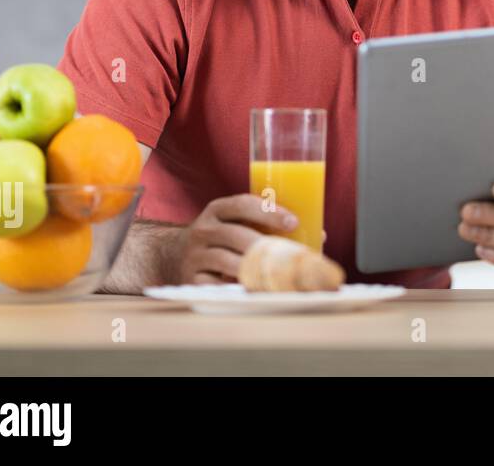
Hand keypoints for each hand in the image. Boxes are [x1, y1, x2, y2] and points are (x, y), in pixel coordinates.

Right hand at [173, 194, 296, 283]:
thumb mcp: (236, 221)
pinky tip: (254, 289)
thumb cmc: (222, 237)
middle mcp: (203, 229)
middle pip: (237, 235)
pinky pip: (216, 284)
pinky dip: (236, 287)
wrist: (173, 254)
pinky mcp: (191, 279)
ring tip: (278, 274)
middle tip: (290, 255)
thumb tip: (319, 235)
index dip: (269, 212)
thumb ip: (268, 224)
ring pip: (227, 261)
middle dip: (266, 245)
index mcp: (217, 209)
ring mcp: (194, 255)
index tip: (294, 222)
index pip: (243, 205)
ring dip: (254, 269)